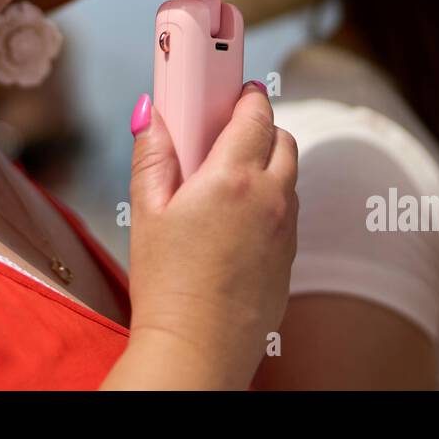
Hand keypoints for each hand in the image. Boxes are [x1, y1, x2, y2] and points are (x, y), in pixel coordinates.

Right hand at [124, 82, 297, 387]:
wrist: (197, 349)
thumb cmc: (166, 284)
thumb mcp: (146, 211)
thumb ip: (152, 154)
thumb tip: (151, 112)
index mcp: (232, 178)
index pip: (256, 113)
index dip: (247, 94)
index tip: (235, 89)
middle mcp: (270, 198)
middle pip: (282, 139)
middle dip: (260, 128)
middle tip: (226, 135)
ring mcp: (287, 230)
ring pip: (290, 176)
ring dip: (267, 166)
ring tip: (225, 182)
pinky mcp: (291, 258)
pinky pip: (289, 213)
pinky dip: (271, 202)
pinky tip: (235, 222)